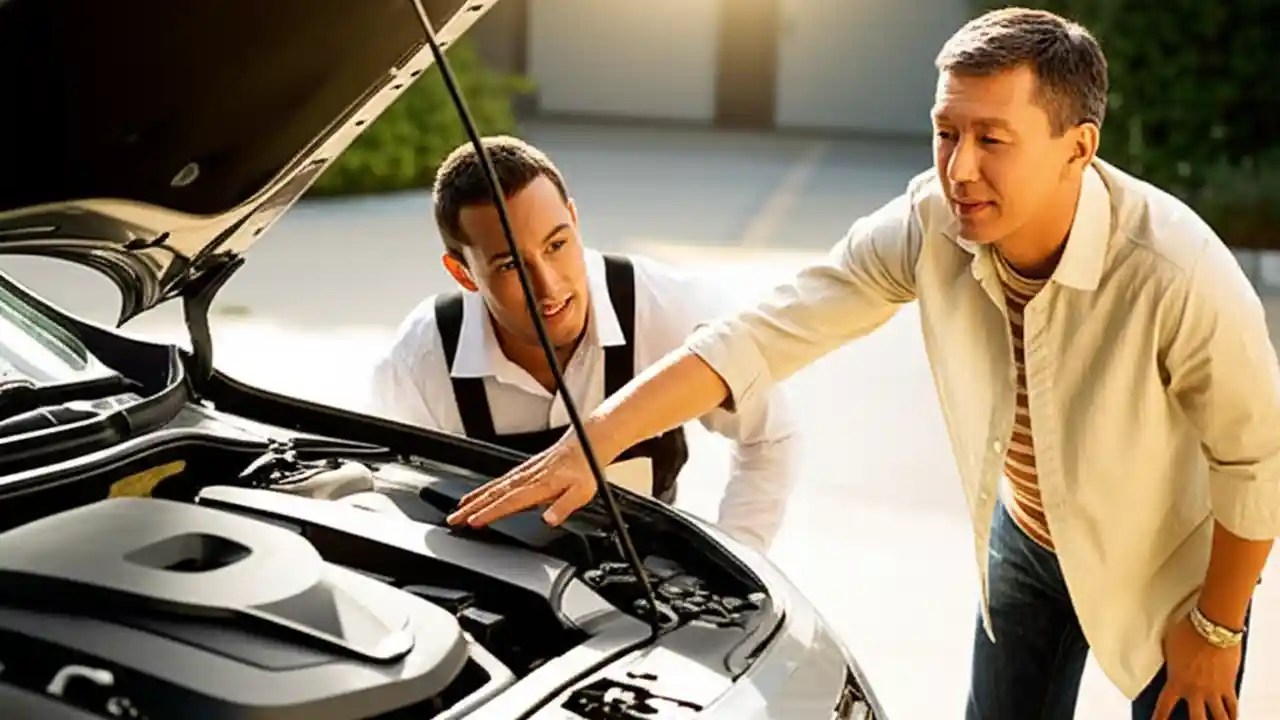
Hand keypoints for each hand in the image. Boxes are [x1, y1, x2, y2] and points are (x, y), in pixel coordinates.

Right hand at [446, 434, 598, 528]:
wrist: (586, 444)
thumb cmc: (585, 470)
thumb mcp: (582, 493)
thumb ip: (564, 507)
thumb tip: (549, 520)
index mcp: (540, 486)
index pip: (510, 502)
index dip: (490, 512)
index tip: (473, 521)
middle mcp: (528, 478)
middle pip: (494, 494)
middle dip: (471, 507)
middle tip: (453, 519)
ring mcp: (524, 473)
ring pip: (493, 487)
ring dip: (473, 498)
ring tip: (457, 509)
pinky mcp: (524, 470)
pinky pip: (499, 480)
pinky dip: (484, 489)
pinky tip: (476, 495)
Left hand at [1152, 615, 1241, 719]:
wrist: (1213, 626)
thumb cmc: (1189, 630)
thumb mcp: (1169, 645)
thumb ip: (1170, 660)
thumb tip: (1171, 663)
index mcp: (1176, 681)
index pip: (1164, 706)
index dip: (1159, 718)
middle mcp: (1195, 690)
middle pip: (1195, 719)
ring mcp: (1214, 690)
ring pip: (1218, 718)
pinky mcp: (1229, 685)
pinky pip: (1232, 706)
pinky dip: (1232, 714)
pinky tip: (1231, 718)